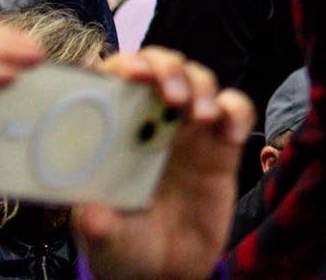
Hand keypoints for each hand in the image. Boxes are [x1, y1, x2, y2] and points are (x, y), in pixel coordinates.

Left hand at [73, 48, 252, 279]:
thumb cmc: (127, 249)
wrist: (171, 274)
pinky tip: (231, 131)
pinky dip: (236, 110)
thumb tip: (89, 211)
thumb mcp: (106, 242)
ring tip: (199, 115)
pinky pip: (236, 110)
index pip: (113, 81)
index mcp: (114, 135)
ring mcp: (189, 132)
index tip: (129, 74)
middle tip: (170, 93)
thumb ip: (99, 227)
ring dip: (200, 85)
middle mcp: (150, 124)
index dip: (122, 67)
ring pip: (198, 80)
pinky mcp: (223, 146)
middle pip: (160, 68)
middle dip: (165, 67)